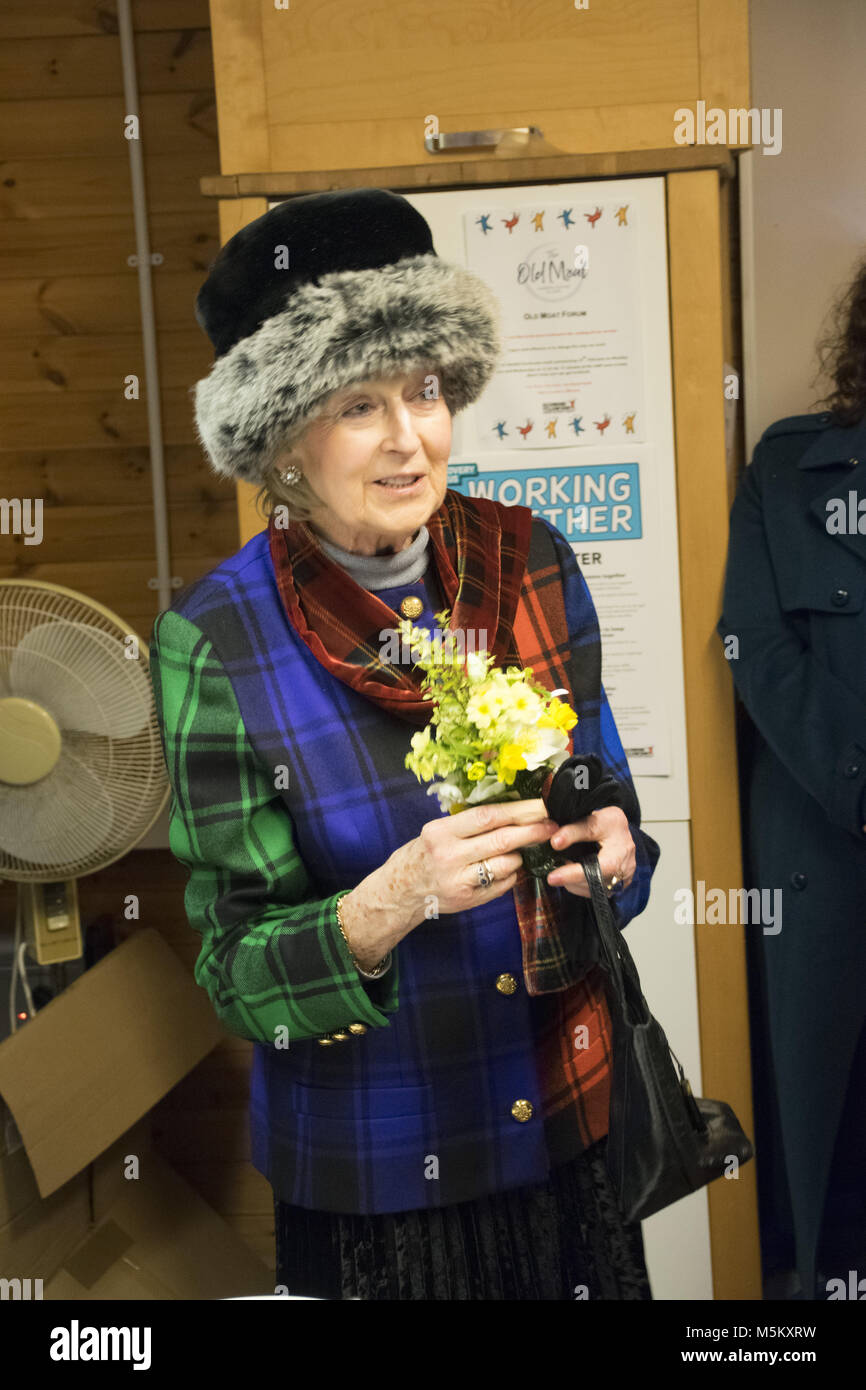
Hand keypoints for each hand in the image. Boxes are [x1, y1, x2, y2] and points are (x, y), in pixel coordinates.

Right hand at [399, 797, 558, 918]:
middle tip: (553, 825)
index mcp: (442, 832)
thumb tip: (514, 811)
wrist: (401, 891)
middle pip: (501, 840)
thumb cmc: (424, 855)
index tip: (541, 806)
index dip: (519, 810)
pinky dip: (512, 874)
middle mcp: (450, 855)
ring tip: (522, 849)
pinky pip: (503, 884)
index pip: (488, 816)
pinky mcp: (469, 899)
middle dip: (532, 831)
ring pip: (506, 864)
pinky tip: (507, 868)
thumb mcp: (438, 832)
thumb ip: (470, 824)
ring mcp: (460, 880)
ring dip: (520, 855)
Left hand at [545, 804, 635, 898]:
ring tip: (565, 868)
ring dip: (573, 882)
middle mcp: (625, 869)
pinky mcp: (615, 887)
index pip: (597, 868)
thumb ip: (574, 830)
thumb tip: (555, 843)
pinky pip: (594, 892)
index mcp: (620, 850)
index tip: (553, 877)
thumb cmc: (610, 824)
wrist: (622, 832)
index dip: (573, 874)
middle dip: (570, 879)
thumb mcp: (594, 820)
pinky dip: (580, 885)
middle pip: (593, 882)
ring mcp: (621, 881)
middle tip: (554, 872)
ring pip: (592, 890)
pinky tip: (574, 873)